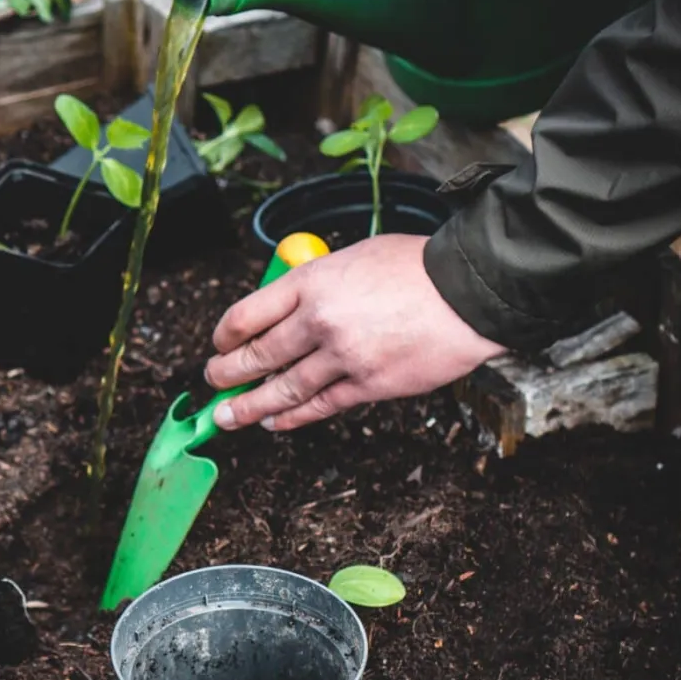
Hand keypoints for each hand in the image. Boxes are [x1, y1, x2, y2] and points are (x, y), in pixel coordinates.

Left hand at [205, 234, 503, 431]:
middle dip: (226, 374)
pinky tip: (275, 422)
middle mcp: (319, 320)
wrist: (468, 292)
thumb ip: (318, 282)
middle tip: (212, 382)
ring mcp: (342, 357)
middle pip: (257, 355)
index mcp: (312, 282)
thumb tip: (290, 307)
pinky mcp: (368, 385)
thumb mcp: (354, 257)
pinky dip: (292, 417)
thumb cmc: (417, 268)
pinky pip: (319, 407)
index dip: (225, 334)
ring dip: (248, 407)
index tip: (219, 343)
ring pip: (282, 389)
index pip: (247, 313)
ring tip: (227, 416)